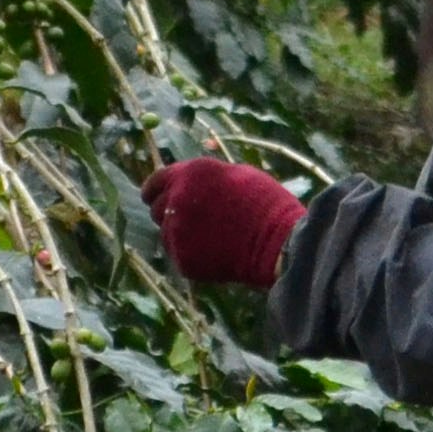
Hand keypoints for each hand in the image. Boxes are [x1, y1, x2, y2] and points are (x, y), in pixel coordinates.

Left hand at [140, 158, 303, 288]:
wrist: (278, 242)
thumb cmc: (266, 205)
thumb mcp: (236, 176)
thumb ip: (204, 179)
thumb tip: (186, 184)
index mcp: (189, 173)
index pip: (155, 182)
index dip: (153, 192)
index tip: (153, 199)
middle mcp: (176, 198)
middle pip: (156, 209)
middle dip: (169, 215)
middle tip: (192, 223)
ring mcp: (177, 230)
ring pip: (165, 234)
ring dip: (180, 236)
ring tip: (211, 239)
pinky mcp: (182, 258)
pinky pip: (178, 256)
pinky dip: (191, 255)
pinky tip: (215, 253)